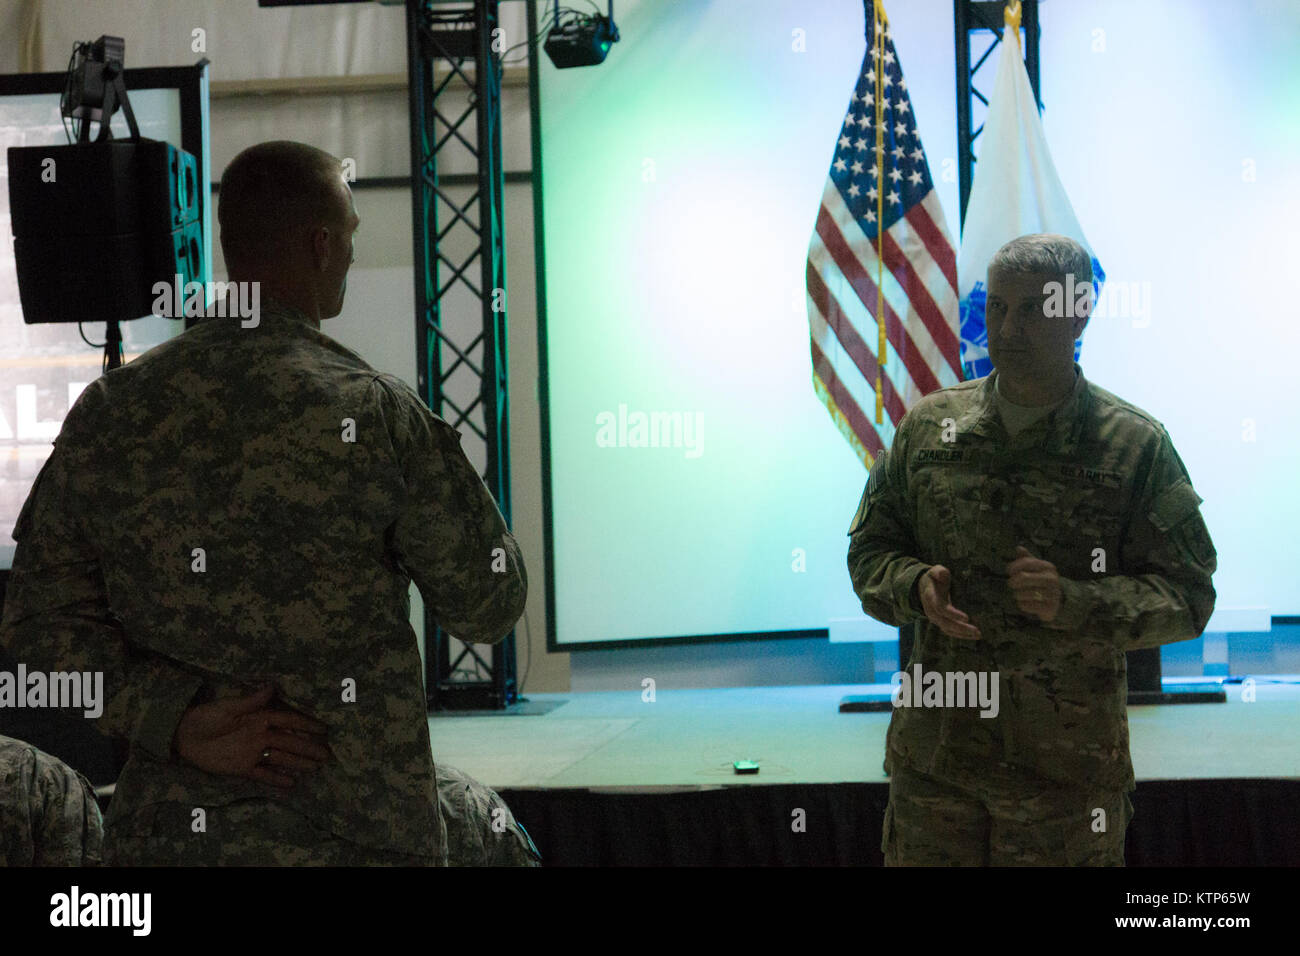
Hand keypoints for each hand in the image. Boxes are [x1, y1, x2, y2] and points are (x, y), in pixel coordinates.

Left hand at [172, 684, 330, 789]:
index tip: (324, 729)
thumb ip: (250, 701)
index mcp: (259, 718)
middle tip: (328, 754)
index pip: (288, 721)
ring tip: (317, 767)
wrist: (183, 736)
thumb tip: (272, 687)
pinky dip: (277, 779)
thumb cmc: (204, 717)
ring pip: (281, 758)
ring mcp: (253, 752)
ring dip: (299, 762)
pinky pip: (263, 774)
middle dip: (309, 747)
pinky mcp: (242, 767)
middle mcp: (261, 735)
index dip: (306, 724)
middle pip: (290, 742)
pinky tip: (292, 783)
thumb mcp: (226, 707)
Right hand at [916, 564, 981, 639]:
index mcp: (931, 597)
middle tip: (977, 630)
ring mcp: (935, 618)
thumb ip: (939, 572)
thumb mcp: (935, 571)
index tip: (966, 618)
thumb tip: (943, 573)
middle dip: (961, 628)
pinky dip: (961, 635)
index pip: (941, 608)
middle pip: (945, 622)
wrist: (923, 588)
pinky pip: (950, 631)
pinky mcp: (940, 622)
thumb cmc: (934, 578)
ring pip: (948, 629)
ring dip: (963, 634)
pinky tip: (973, 636)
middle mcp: (931, 610)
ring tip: (978, 635)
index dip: (953, 614)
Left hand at [1006, 545, 1061, 622]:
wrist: (1057, 601)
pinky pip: (1026, 605)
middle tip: (1011, 584)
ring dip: (1017, 594)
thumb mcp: (1037, 568)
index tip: (1008, 571)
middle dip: (1013, 581)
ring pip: (1023, 593)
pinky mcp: (1049, 607)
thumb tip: (1018, 548)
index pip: (1027, 562)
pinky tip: (1025, 603)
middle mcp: (1051, 579)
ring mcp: (1052, 593)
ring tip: (1019, 594)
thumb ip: (1027, 558)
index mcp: (1048, 567)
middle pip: (1023, 577)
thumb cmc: (1042, 581)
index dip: (1015, 566)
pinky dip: (1022, 605)